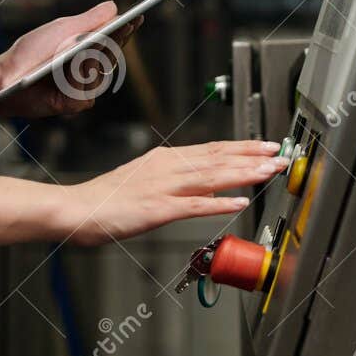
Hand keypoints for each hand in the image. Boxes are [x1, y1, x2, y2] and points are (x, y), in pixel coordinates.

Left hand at [0, 0, 144, 119]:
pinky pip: (85, 92)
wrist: (4, 75)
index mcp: (87, 50)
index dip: (126, 29)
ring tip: (90, 46)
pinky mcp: (72, 104)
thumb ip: (89, 20)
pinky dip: (77, 79)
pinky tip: (71, 68)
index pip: (113, 40)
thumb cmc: (30, 52)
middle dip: (116, 40)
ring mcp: (82, 88)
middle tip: (124, 25)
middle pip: (110, 56)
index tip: (138, 16)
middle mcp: (88, 70)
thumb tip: (114, 7)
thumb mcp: (62, 30)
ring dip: (91, 60)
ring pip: (99, 74)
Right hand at [61, 141, 287, 245]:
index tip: (265, 146)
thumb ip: (173, 179)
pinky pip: (195, 205)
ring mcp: (164, 187)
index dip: (242, 147)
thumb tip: (203, 182)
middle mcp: (168, 167)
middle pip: (218, 158)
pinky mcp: (158, 209)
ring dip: (244, 173)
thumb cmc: (106, 199)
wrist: (76, 209)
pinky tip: (239, 201)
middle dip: (252, 156)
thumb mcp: (143, 179)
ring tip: (269, 171)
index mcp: (165, 158)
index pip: (212, 149)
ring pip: (212, 176)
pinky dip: (219, 202)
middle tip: (279, 154)